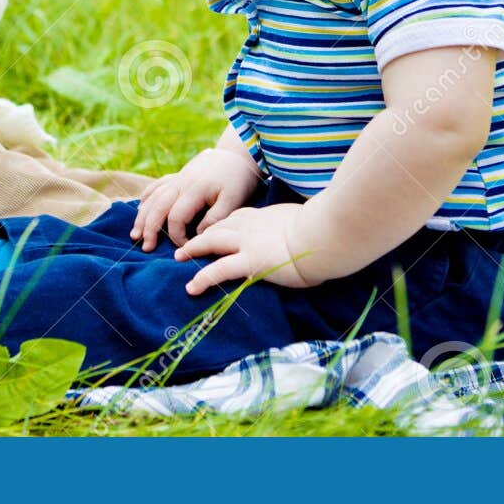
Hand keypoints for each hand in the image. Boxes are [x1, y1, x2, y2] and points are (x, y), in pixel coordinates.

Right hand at [130, 147, 261, 251]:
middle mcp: (181, 183)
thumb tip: (198, 235)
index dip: (176, 235)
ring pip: (154, 196)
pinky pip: (157, 185)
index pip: (176, 217)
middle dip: (149, 228)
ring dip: (142, 215)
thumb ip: (215, 218)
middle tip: (146, 247)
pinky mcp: (179, 174)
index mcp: (195, 190)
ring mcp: (178, 177)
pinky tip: (140, 207)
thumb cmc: (237, 180)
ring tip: (135, 234)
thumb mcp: (233, 200)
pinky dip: (147, 196)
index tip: (184, 248)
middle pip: (158, 207)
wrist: (238, 154)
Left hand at [174, 203, 317, 294]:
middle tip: (187, 243)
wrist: (324, 234)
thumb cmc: (324, 230)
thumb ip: (298, 228)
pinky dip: (202, 278)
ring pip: (211, 242)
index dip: (224, 224)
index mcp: (266, 215)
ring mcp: (248, 243)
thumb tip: (308, 236)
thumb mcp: (307, 222)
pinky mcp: (249, 262)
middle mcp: (252, 225)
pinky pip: (218, 270)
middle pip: (219, 226)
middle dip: (201, 234)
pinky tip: (191, 288)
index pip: (238, 217)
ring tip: (179, 258)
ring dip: (193, 250)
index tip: (216, 229)